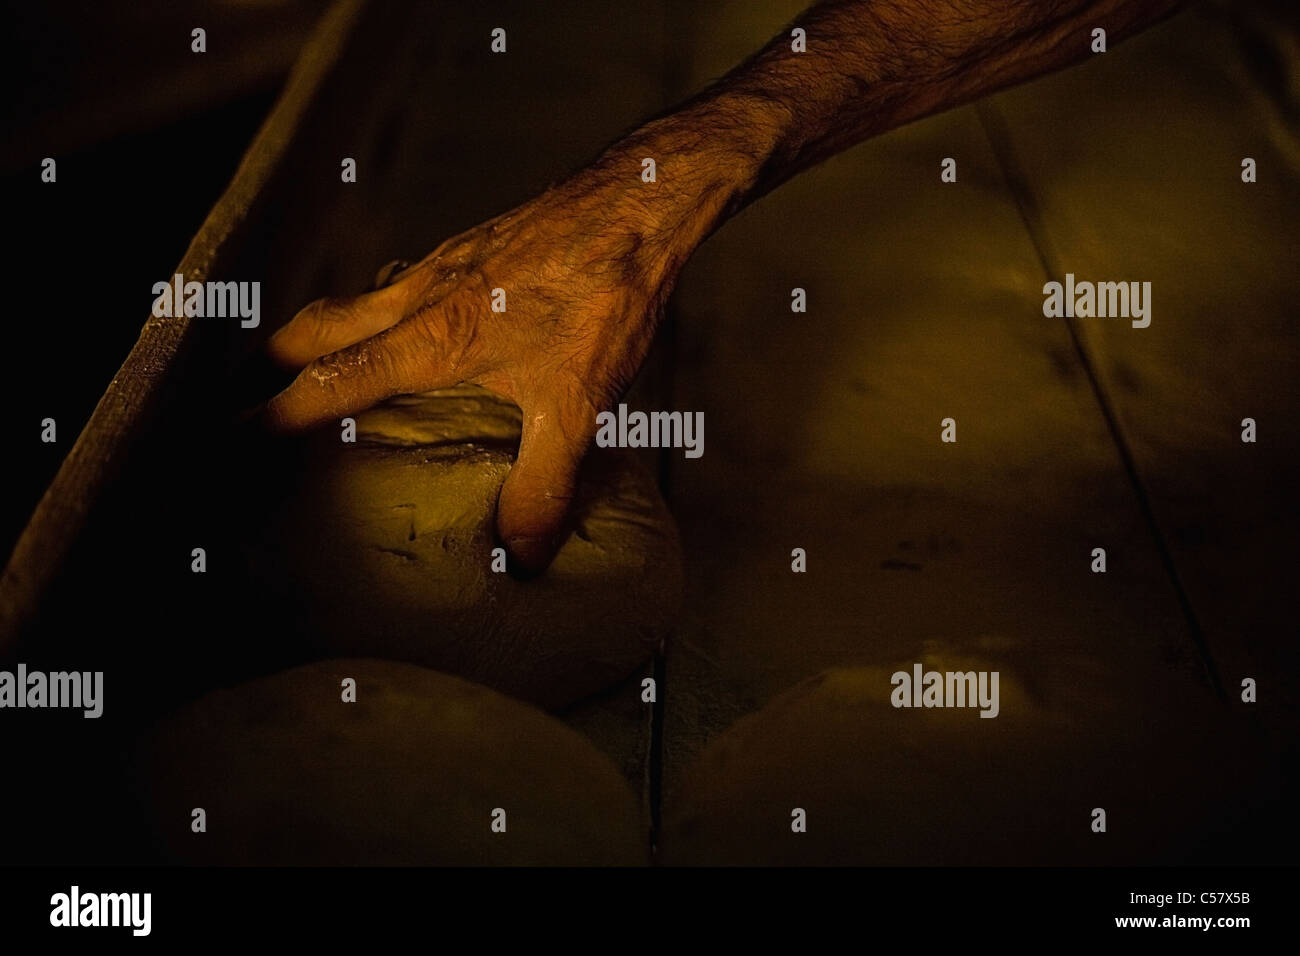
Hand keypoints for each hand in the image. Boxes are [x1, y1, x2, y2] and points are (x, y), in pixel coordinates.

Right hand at [264, 161, 696, 573]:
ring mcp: (442, 265)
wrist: (637, 205)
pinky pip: (397, 281)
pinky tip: (403, 325)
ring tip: (304, 368)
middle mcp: (418, 296)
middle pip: (314, 328)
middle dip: (266, 367)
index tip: (223, 448)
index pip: (325, 386)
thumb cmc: (603, 295)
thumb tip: (521, 557)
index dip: (270, 422)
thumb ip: (543, 482)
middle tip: (236, 400)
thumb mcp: (577, 402)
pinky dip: (373, 309)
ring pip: (352, 300)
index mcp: (429, 339)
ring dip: (316, 334)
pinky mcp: (471, 248)